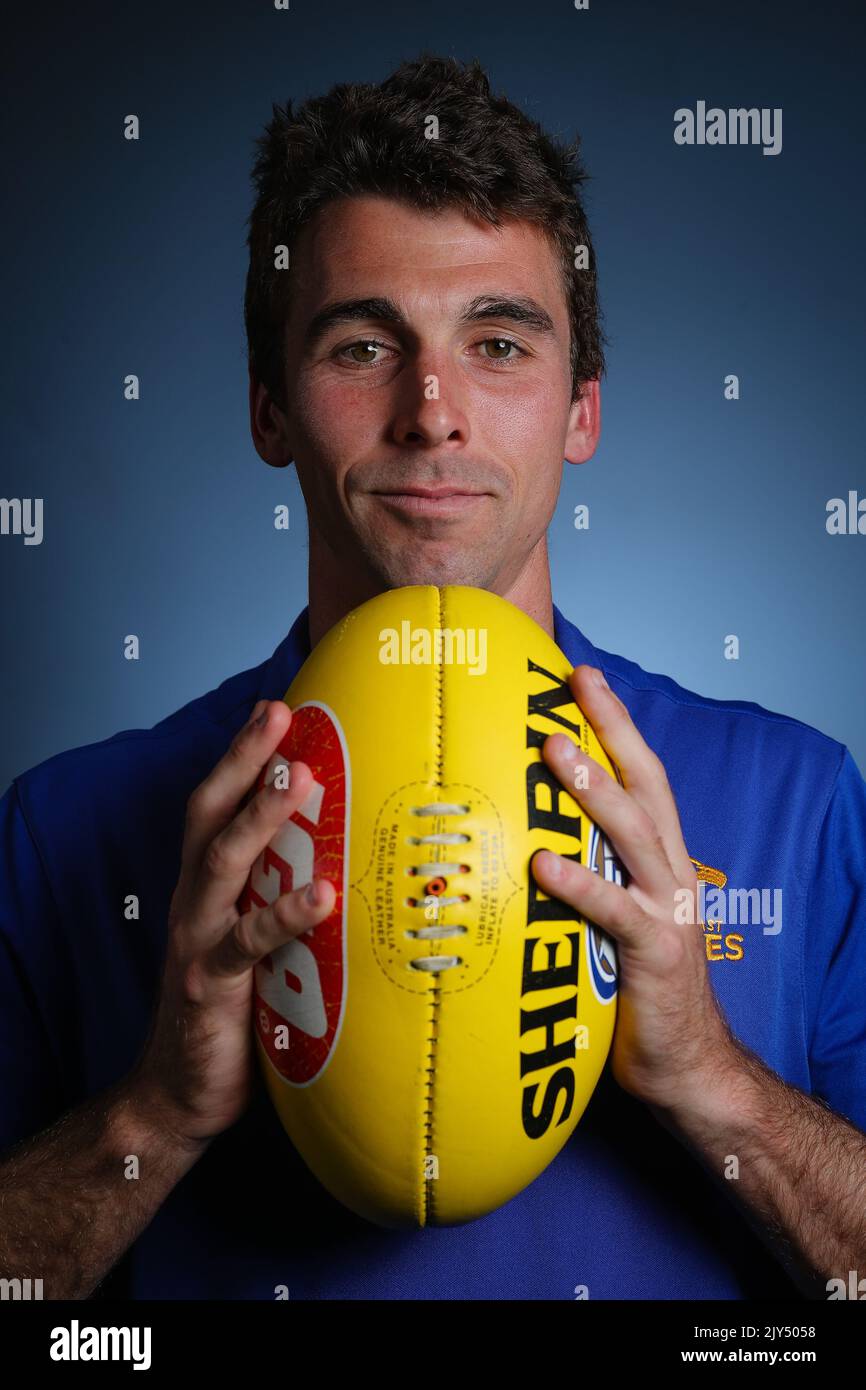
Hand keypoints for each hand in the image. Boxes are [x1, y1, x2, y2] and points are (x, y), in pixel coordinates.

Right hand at [129, 699, 334, 1148]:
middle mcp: (196, 903)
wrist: (179, 1093)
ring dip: (260, 816)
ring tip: (299, 778)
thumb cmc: (233, 1013)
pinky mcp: (212, 986)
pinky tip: (321, 894)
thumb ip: (282, 901)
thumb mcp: (258, 944)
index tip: (273, 709)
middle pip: (210, 815)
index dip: (240, 757)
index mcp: (206, 888)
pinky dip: (285, 915)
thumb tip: (348, 864)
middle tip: (277, 715)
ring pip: (223, 863)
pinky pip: (248, 943)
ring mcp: (199, 941)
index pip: (216, 807)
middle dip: (243, 760)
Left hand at [530, 666, 738, 1113]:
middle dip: (612, 730)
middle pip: (645, 785)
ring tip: (555, 751)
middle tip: (575, 685)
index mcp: (660, 860)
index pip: (640, 776)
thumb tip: (519, 837)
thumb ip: (584, 874)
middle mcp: (669, 873)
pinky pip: (612, 911)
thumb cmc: (636, 989)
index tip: (581, 676)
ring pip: (633, 834)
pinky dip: (579, 884)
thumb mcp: (610, 919)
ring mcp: (666, 910)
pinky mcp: (654, 954)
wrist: (687, 1065)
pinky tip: (542, 864)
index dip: (615, 725)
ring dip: (595, 789)